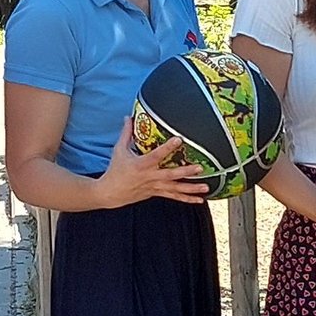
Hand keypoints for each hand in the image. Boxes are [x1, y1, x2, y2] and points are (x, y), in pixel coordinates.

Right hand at [93, 116, 212, 208]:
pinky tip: (199, 199)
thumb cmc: (115, 170)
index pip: (156, 155)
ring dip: (191, 189)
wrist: (109, 193)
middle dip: (186, 172)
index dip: (167, 147)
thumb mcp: (119, 150)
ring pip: (175, 189)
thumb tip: (128, 116)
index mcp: (141, 164)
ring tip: (206, 187)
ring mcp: (154, 187)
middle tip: (200, 168)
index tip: (179, 139)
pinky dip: (187, 199)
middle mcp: (150, 177)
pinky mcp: (156, 193)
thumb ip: (126, 133)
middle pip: (170, 175)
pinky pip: (174, 197)